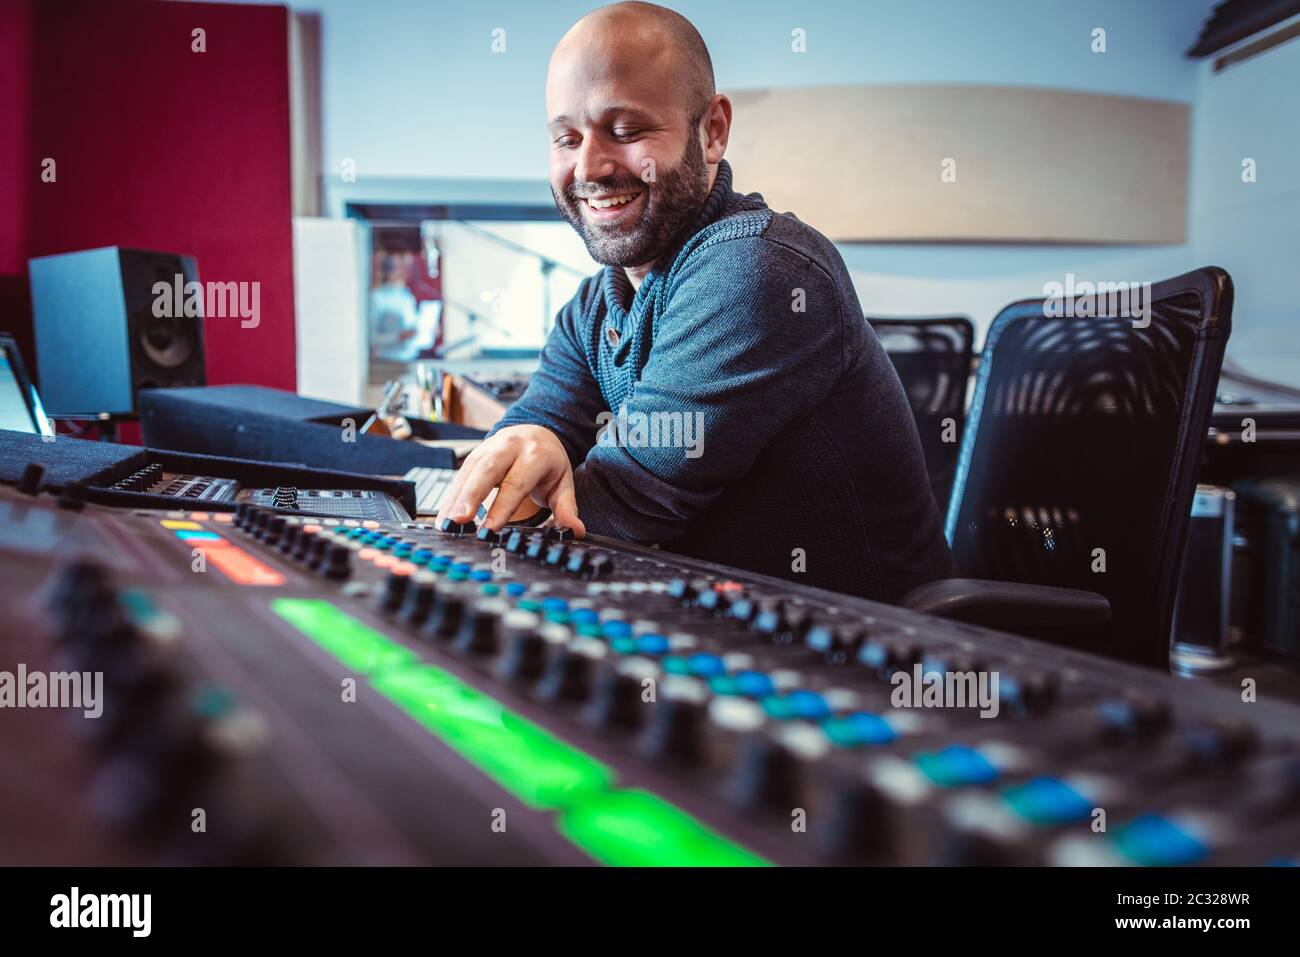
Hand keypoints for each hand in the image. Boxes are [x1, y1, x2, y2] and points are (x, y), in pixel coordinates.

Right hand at [436, 425, 585, 535]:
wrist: (535, 430)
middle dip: (470, 496)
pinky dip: (450, 496)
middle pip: (487, 471)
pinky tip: (443, 516)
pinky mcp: (474, 454)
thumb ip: (567, 508)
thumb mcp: (563, 482)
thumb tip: (575, 531)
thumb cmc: (547, 461)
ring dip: (455, 499)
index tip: (490, 528)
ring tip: (446, 524)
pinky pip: (459, 475)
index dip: (502, 506)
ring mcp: (488, 448)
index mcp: (534, 455)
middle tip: (459, 520)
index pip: (516, 483)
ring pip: (468, 472)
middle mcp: (509, 448)